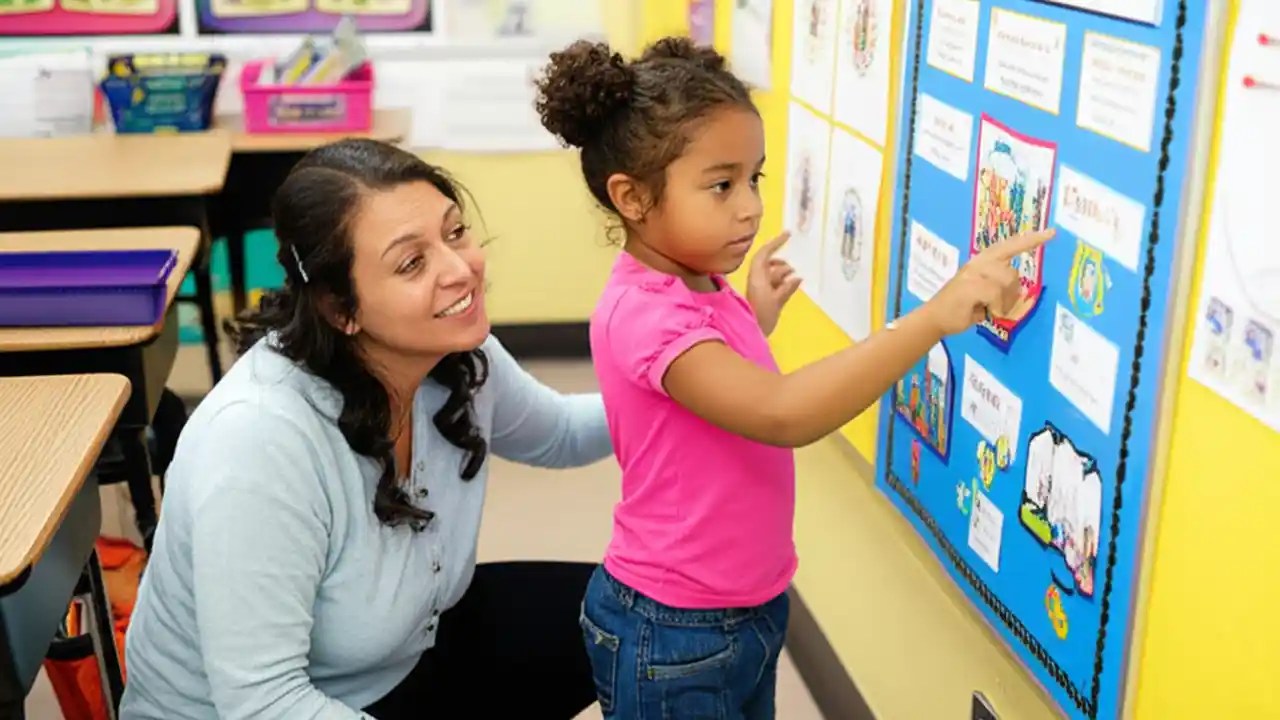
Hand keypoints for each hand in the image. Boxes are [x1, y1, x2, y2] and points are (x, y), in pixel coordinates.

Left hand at [747, 231, 802, 335]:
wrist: (753, 332)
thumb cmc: (762, 315)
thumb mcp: (776, 300)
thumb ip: (787, 288)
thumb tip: (797, 277)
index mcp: (757, 276)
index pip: (765, 253)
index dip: (776, 242)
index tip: (789, 234)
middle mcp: (758, 279)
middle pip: (771, 263)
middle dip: (782, 265)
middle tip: (791, 271)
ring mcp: (761, 288)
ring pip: (775, 273)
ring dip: (784, 275)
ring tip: (792, 281)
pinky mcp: (765, 296)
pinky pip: (776, 283)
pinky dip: (784, 283)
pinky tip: (792, 286)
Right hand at [923, 228, 1055, 335]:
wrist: (935, 318)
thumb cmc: (961, 307)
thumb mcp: (984, 291)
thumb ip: (999, 285)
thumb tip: (1018, 291)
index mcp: (983, 260)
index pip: (1010, 245)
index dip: (1030, 240)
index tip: (1052, 233)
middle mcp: (979, 262)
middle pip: (1012, 273)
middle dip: (1010, 295)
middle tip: (998, 308)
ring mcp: (973, 273)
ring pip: (1006, 282)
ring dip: (1003, 302)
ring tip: (989, 309)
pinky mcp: (970, 285)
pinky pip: (996, 294)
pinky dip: (996, 307)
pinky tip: (985, 312)